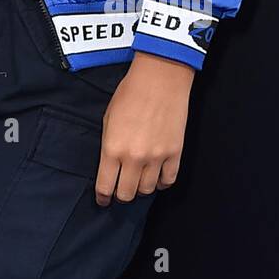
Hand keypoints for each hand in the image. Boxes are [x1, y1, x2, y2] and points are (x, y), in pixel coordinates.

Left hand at [94, 50, 194, 204]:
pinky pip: (168, 181)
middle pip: (126, 194)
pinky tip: (156, 177)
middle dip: (121, 195)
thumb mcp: (108, 119)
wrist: (160, 79)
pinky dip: (160, 182)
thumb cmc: (129, 94)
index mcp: (112, 149)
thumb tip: (110, 167)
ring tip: (138, 180)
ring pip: (147, 190)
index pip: (105, 187)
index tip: (103, 200)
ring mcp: (156, 158)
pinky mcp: (175, 154)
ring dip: (140, 188)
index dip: (103, 197)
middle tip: (120, 188)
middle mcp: (134, 158)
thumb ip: (109, 146)